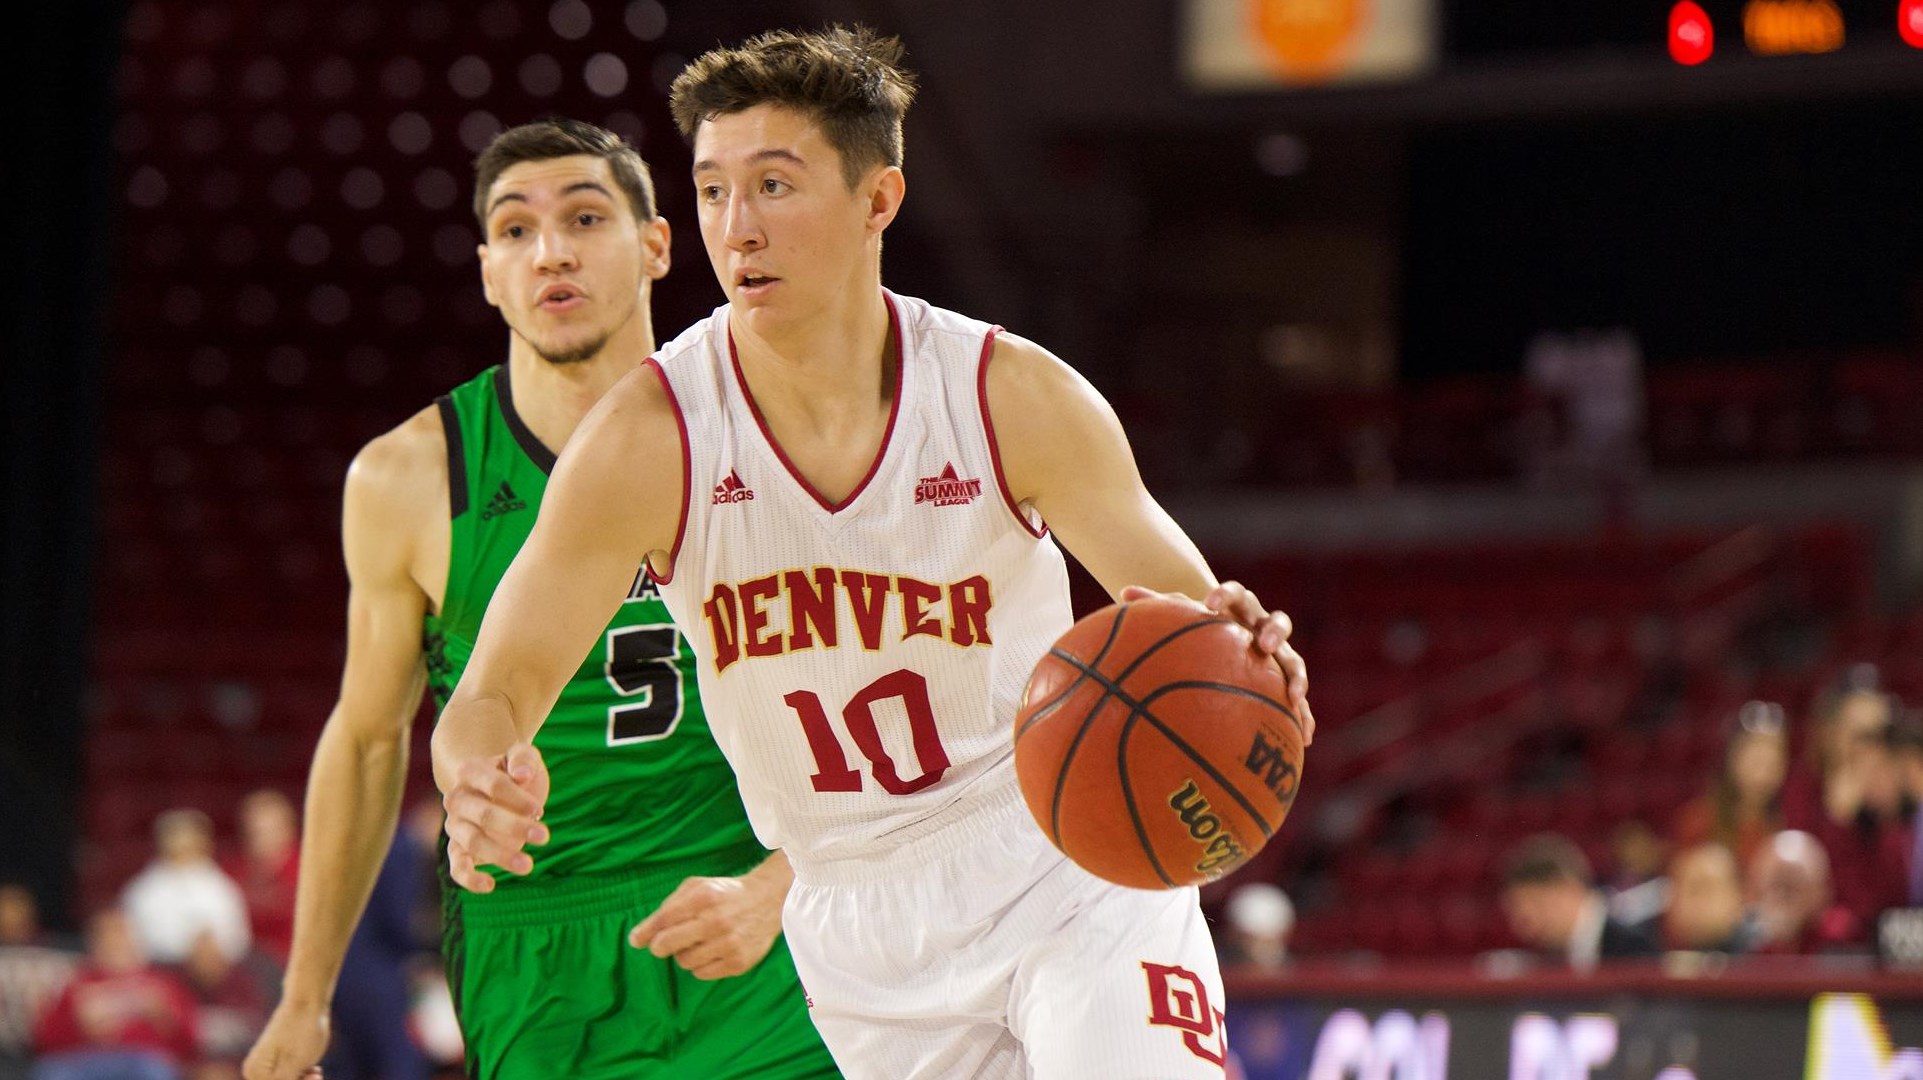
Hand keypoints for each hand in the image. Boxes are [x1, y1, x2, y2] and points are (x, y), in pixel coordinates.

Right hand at [242, 1000, 328, 1079]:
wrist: (306, 1001)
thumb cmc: (302, 1033)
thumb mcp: (295, 1067)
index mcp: (255, 1075)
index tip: (311, 1077)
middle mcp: (254, 1072)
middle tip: (315, 1074)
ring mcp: (264, 1066)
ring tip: (315, 1071)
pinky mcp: (276, 1060)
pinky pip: (288, 1078)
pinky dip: (301, 1077)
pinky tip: (313, 1070)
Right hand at [442, 742, 550, 892]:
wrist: (500, 789)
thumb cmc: (516, 772)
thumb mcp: (526, 756)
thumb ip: (524, 758)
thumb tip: (521, 775)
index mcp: (471, 771)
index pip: (494, 785)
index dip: (518, 798)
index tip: (539, 810)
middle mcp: (457, 798)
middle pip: (484, 815)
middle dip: (515, 827)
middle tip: (544, 836)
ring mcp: (455, 825)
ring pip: (473, 842)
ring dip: (500, 855)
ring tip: (528, 866)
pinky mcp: (458, 849)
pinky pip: (457, 866)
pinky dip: (469, 878)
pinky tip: (490, 886)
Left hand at [627, 870, 786, 980]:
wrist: (768, 900)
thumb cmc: (724, 894)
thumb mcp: (697, 887)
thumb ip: (668, 906)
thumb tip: (639, 937)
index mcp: (703, 897)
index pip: (663, 920)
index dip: (645, 932)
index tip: (636, 940)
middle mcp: (716, 920)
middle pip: (668, 944)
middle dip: (660, 946)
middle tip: (665, 944)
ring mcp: (729, 943)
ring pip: (684, 962)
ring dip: (685, 954)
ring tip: (698, 942)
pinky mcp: (739, 962)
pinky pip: (702, 974)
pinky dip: (701, 965)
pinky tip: (711, 951)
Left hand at [1122, 581, 1314, 744]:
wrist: (1225, 631)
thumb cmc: (1198, 624)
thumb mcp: (1180, 614)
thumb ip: (1157, 604)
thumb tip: (1124, 590)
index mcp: (1238, 606)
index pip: (1236, 593)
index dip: (1224, 595)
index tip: (1208, 604)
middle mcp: (1263, 626)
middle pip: (1277, 622)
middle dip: (1273, 632)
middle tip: (1264, 643)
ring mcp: (1278, 653)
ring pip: (1294, 660)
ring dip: (1296, 675)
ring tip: (1294, 694)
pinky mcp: (1284, 679)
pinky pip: (1298, 698)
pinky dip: (1302, 715)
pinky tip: (1305, 737)